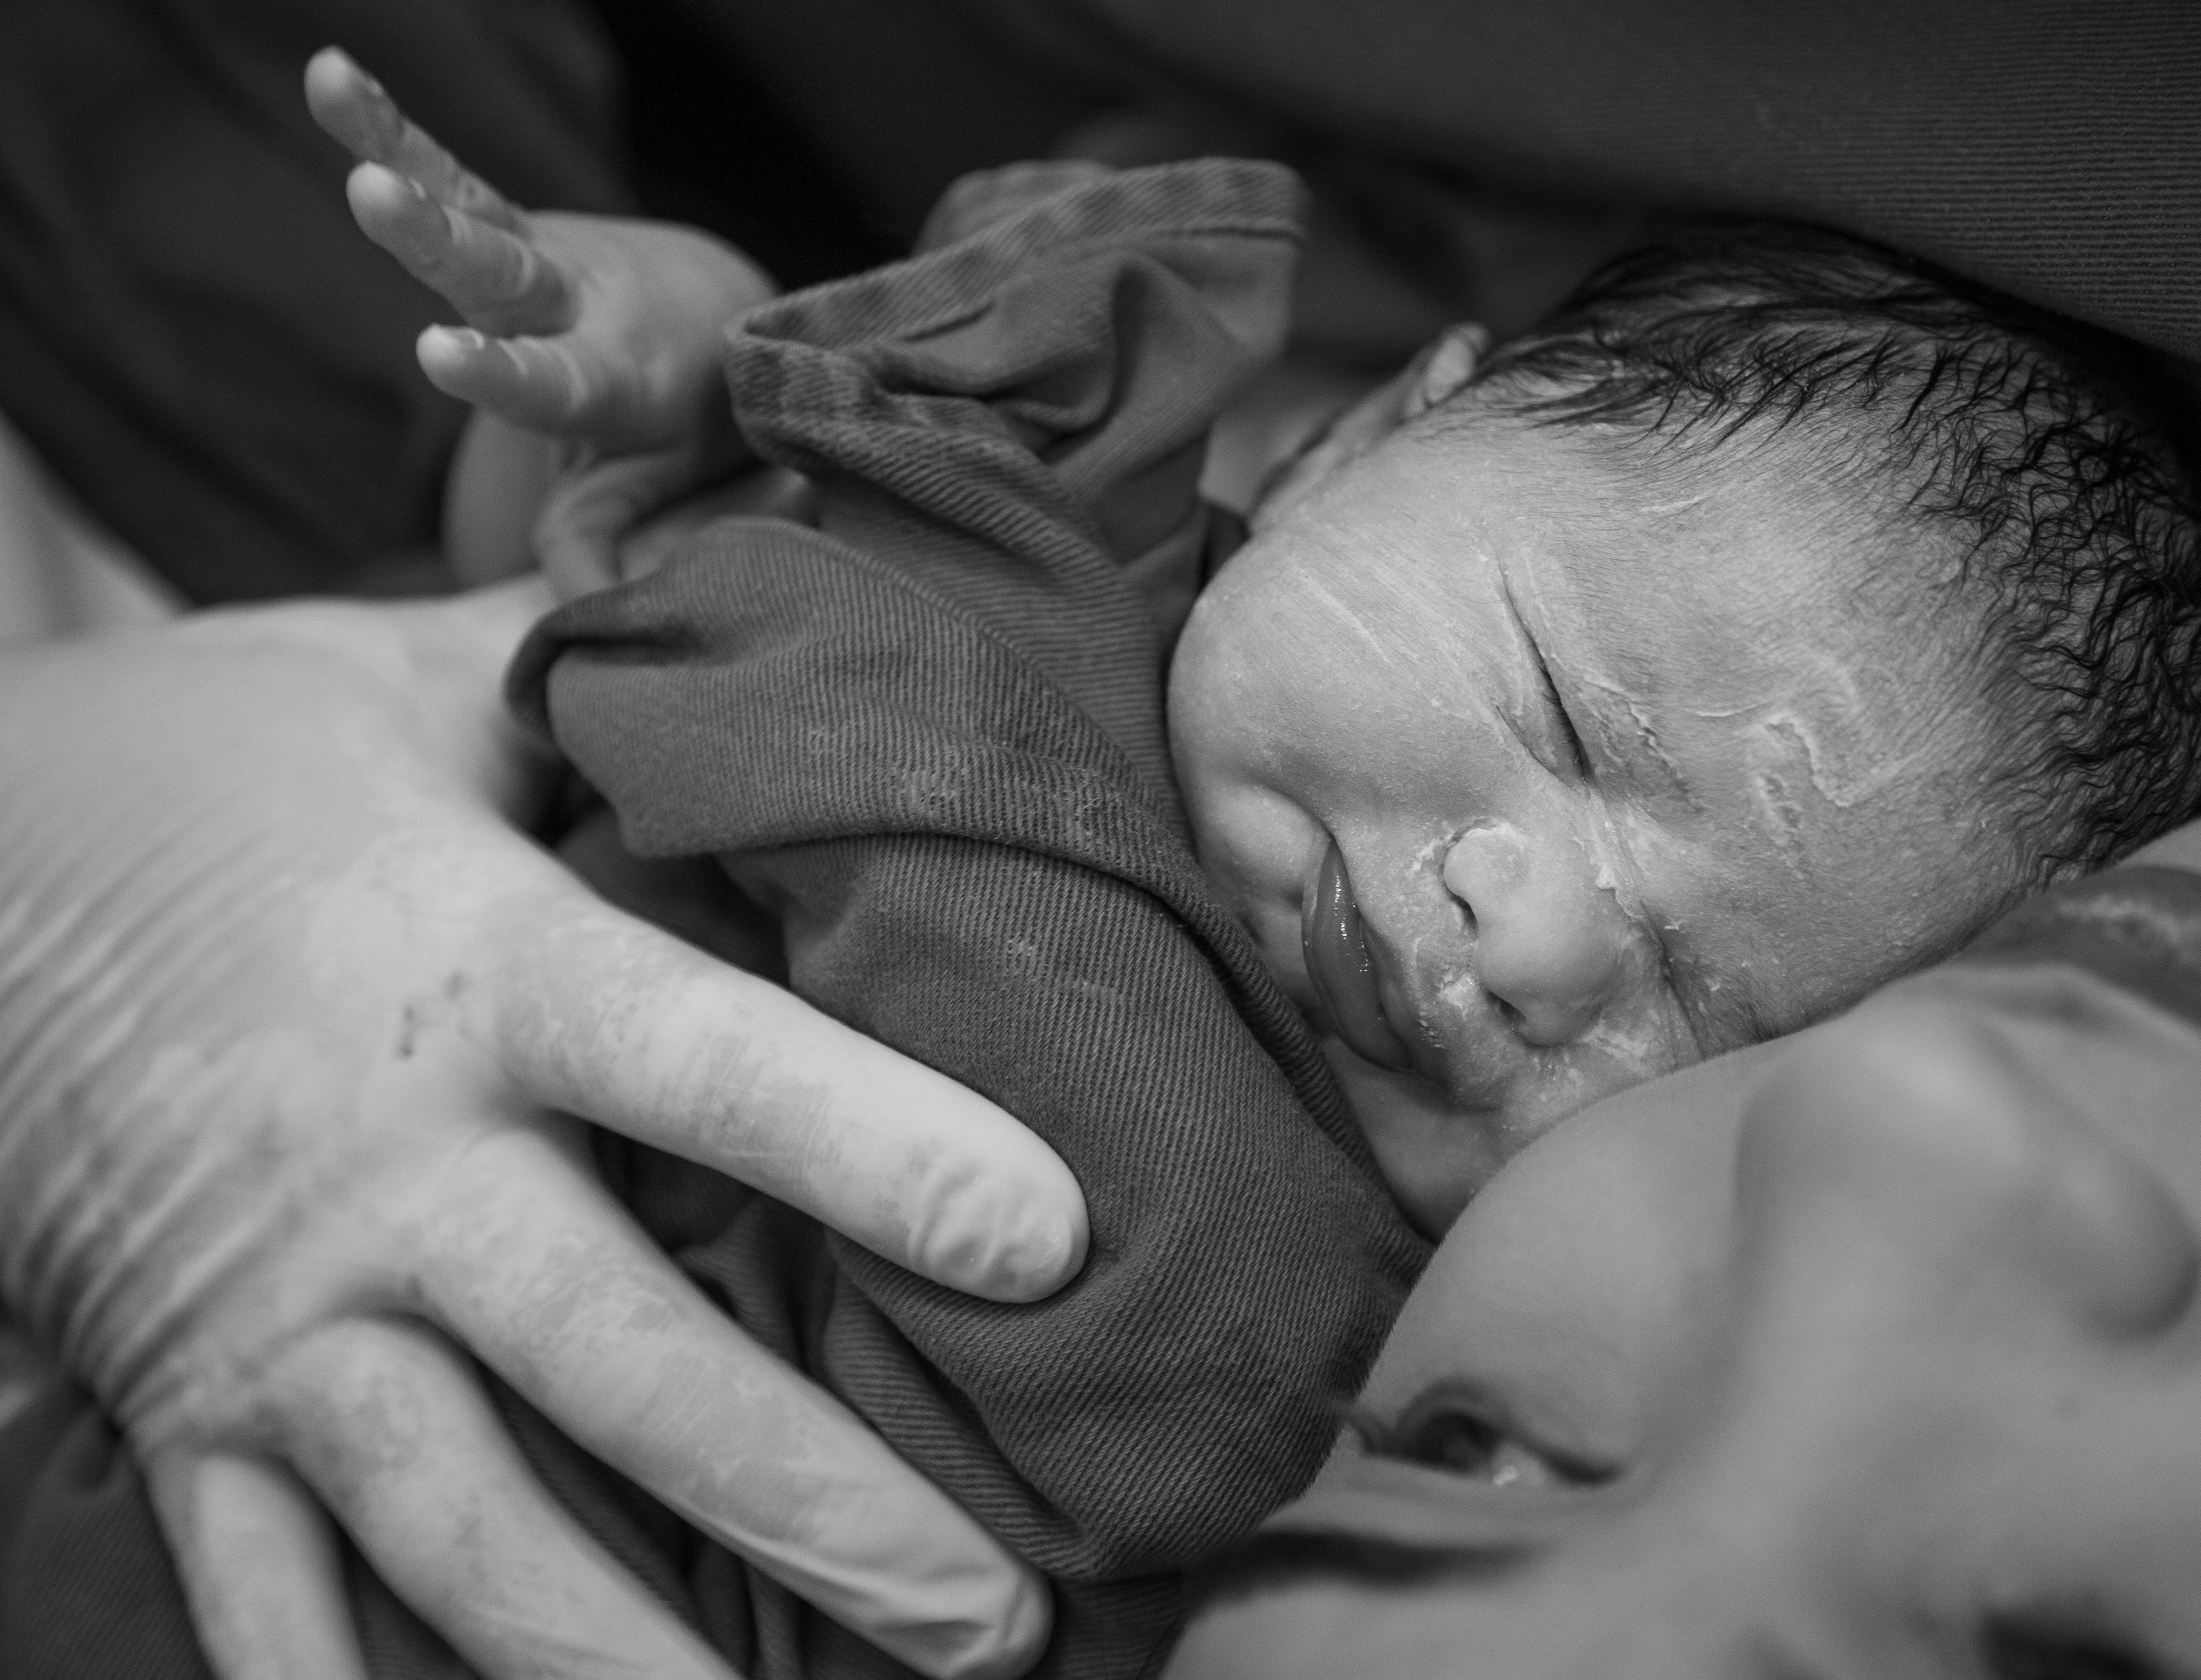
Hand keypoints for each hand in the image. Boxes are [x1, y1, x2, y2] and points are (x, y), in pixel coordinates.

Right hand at [0, 584, 1085, 1679]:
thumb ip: (599, 671)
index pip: (708, 1067)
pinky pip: (266, 1603)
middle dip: (816, 1504)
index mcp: (478, 974)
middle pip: (624, 1366)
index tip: (1048, 1239)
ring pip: (465, 1534)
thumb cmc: (227, 755)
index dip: (880, 1149)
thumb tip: (781, 599)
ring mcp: (273, 1320)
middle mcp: (390, 1175)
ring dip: (628, 1662)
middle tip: (997, 1624)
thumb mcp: (406, 679)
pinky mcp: (177, 1409)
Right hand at [305, 48, 776, 592]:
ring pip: (470, 207)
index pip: (550, 381)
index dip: (497, 371)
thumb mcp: (666, 483)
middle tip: (378, 195)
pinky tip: (330, 73)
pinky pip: (451, 174)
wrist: (729, 316)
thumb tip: (578, 610)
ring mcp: (546, 257)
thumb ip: (608, 538)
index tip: (440, 349)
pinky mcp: (516, 224)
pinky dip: (392, 126)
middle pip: (503, 274)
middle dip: (438, 238)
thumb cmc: (693, 420)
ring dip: (398, 149)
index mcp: (618, 378)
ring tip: (330, 88)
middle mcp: (579, 303)